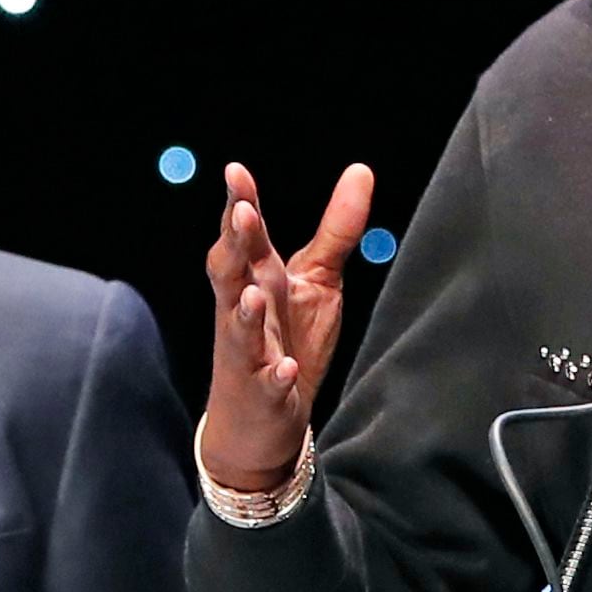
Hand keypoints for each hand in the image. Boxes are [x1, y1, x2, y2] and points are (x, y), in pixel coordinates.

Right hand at [201, 161, 373, 490]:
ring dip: (243, 311)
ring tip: (252, 293)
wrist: (262, 421)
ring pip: (238, 329)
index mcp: (256, 279)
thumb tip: (361, 169)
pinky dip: (273, 378)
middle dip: (233, 244)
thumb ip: (336, 229)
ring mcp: (248, 355)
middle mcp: (244, 312)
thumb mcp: (316, 279)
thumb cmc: (286, 340)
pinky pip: (266, 385)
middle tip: (239, 213)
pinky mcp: (262, 395)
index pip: (245, 238)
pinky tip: (284, 370)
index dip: (240, 204)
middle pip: (230, 274)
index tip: (236, 172)